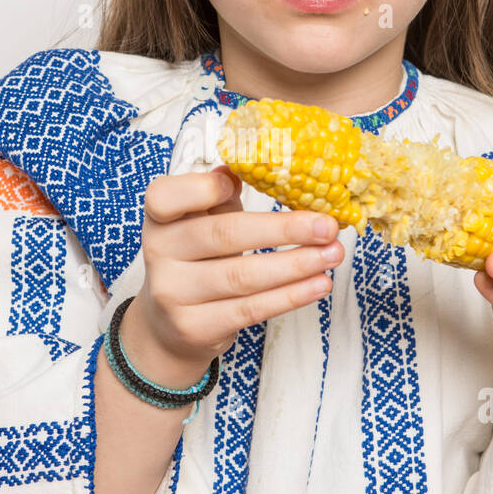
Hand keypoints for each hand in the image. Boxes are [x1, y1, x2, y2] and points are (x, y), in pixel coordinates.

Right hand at [132, 164, 343, 371]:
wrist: (170, 326)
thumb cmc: (197, 259)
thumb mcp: (202, 221)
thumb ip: (221, 196)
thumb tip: (265, 166)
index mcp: (159, 218)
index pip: (165, 196)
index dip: (203, 188)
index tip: (240, 181)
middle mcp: (159, 254)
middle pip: (224, 235)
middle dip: (284, 230)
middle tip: (328, 226)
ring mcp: (173, 294)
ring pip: (242, 277)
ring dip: (296, 265)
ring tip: (333, 255)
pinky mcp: (194, 327)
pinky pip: (250, 310)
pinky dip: (290, 296)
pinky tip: (318, 284)